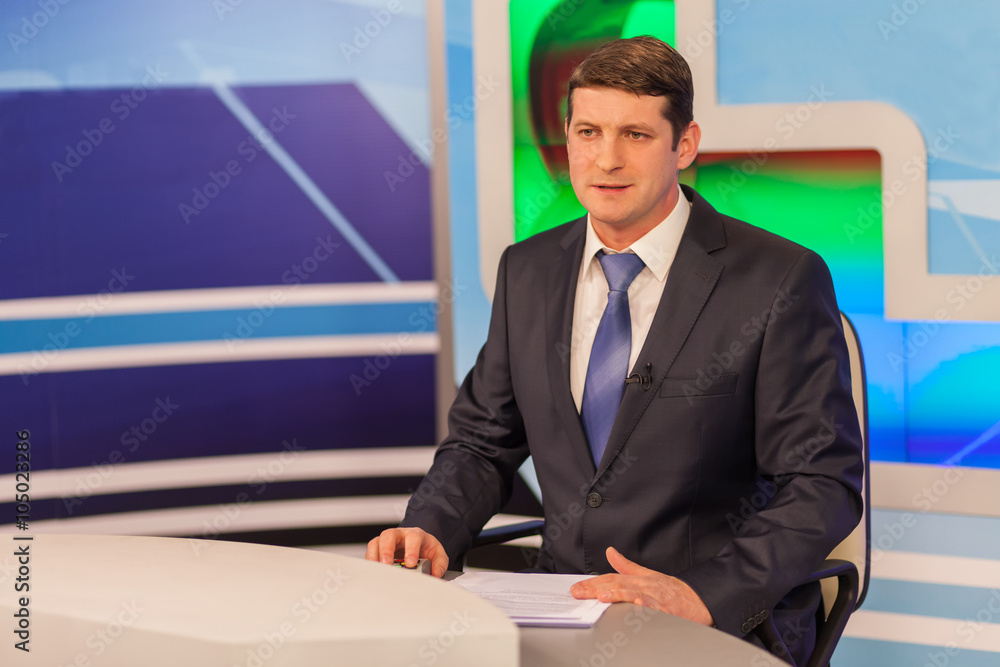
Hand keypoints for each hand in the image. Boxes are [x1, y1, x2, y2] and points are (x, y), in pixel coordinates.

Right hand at [365, 527, 448, 577]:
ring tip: (378, 570)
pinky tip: (373, 572)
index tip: (410, 563)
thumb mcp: (438, 555)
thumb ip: (440, 563)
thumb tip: (435, 574)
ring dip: (375, 556)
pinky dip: (371, 562)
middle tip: (388, 564)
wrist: (419, 546)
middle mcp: (399, 535)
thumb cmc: (426, 549)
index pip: (413, 537)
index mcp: (416, 535)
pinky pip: (370, 552)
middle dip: (387, 550)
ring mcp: (387, 541)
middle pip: (389, 535)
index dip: (411, 549)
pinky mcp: (378, 549)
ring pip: (376, 542)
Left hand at [570, 547, 713, 625]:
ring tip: (603, 596)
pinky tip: (638, 605)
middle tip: (578, 592)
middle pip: (618, 585)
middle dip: (596, 589)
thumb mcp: (648, 575)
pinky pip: (657, 609)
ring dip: (619, 594)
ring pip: (635, 594)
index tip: (577, 588)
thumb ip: (627, 566)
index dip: (592, 582)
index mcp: (639, 580)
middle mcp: (646, 587)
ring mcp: (657, 598)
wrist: (700, 601)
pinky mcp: (669, 610)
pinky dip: (648, 606)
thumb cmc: (674, 591)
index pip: (611, 579)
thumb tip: (610, 552)